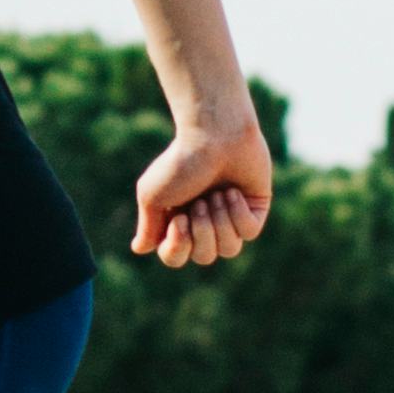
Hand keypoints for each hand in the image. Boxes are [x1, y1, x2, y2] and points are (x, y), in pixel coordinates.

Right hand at [130, 102, 272, 269]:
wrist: (213, 135)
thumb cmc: (180, 162)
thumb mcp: (152, 195)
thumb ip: (148, 227)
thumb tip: (139, 249)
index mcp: (178, 221)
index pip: (175, 257)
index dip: (177, 246)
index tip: (178, 219)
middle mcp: (204, 223)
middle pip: (204, 257)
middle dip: (202, 230)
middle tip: (200, 200)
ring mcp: (230, 217)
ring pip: (229, 249)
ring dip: (220, 221)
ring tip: (217, 194)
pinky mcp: (254, 210)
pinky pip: (249, 232)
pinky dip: (239, 213)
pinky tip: (234, 191)